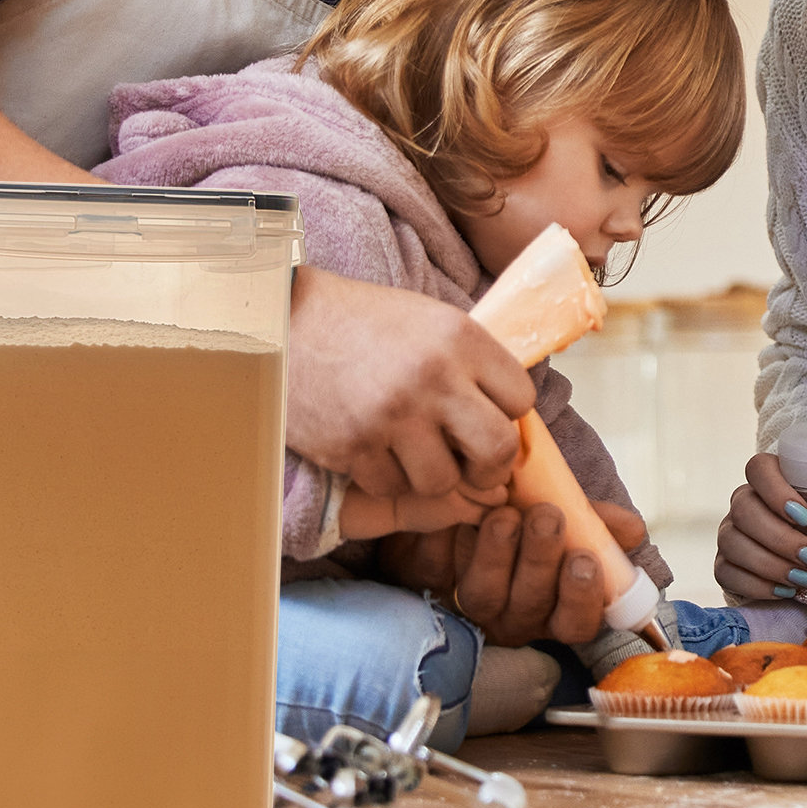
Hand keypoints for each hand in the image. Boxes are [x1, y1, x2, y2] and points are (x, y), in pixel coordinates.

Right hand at [285, 268, 534, 507]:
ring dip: (432, 476)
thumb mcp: (430, 320)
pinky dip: (385, 477)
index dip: (507, 414)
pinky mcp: (353, 445)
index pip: (520, 398)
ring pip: (443, 481)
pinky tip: (374, 451)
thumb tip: (511, 408)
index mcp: (460, 338)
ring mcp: (393, 415)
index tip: (487, 415)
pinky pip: (391, 487)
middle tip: (471, 463)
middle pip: (497, 449)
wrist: (286, 320)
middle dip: (489, 466)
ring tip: (414, 453)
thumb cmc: (363, 321)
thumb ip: (472, 360)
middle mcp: (433, 376)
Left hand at [374, 495, 647, 650]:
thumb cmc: (522, 514)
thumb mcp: (564, 515)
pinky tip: (458, 510)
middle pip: (527, 607)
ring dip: (496, 554)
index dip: (582, 599)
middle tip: (546, 518)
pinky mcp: (424, 578)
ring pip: (482, 593)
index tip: (584, 560)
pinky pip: (435, 566)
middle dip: (539, 562)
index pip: (576, 623)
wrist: (458, 501)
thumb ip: (596, 520)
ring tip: (503, 515)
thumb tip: (632, 529)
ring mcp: (465, 599)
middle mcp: (510, 613)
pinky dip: (447, 538)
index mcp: (552, 606)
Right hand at [714, 439, 806, 608]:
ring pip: (732, 541)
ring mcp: (731, 532)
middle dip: (778, 537)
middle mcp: (745, 501)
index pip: (758, 468)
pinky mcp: (725, 564)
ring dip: (769, 563)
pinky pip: (726, 572)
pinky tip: (784, 590)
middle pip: (743, 508)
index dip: (775, 489)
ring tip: (803, 579)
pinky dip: (756, 584)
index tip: (805, 515)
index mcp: (773, 477)